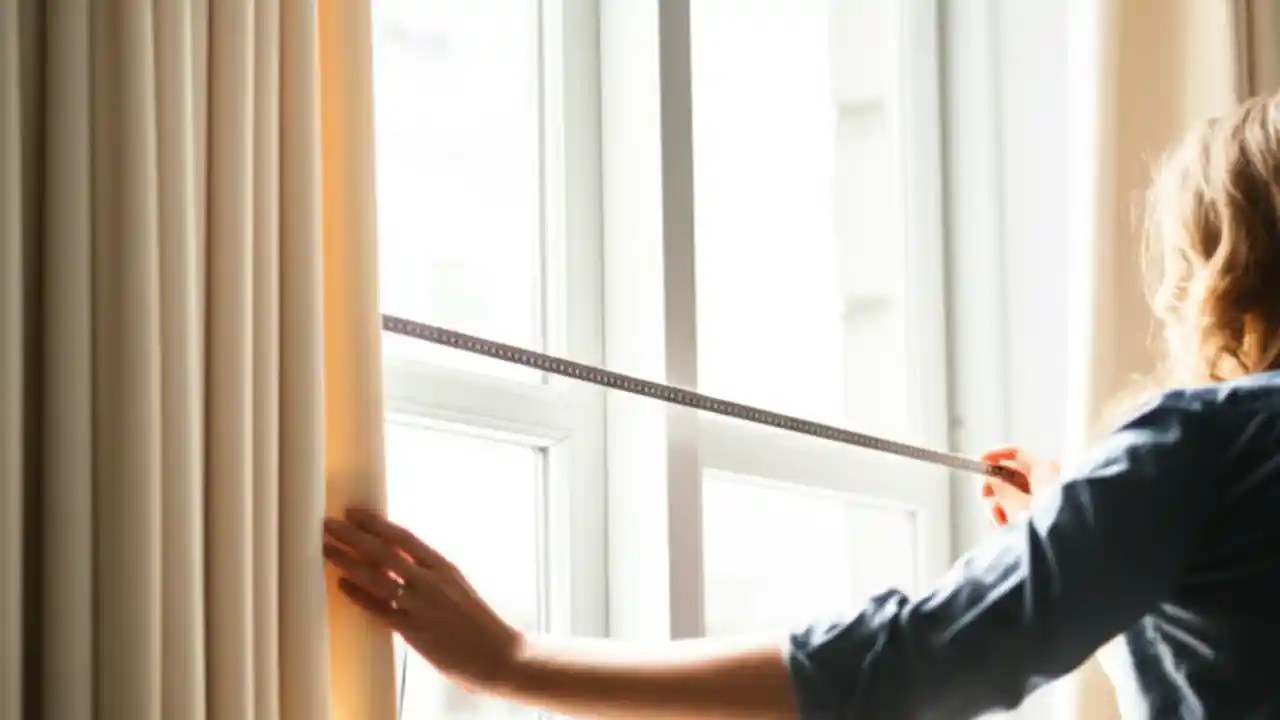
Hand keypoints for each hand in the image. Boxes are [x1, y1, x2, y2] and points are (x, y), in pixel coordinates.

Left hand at [323, 508, 522, 691]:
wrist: (497, 654)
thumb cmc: (476, 622)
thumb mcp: (456, 586)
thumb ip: (429, 574)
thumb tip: (398, 561)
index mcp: (444, 567)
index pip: (404, 537)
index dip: (376, 523)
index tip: (354, 511)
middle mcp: (431, 581)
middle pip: (384, 552)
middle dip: (353, 536)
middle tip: (329, 524)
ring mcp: (421, 605)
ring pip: (376, 577)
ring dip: (348, 561)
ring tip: (327, 549)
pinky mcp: (413, 630)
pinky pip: (379, 608)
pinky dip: (358, 595)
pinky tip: (341, 584)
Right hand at [978, 446, 1060, 526]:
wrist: (1073, 554)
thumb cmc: (1048, 528)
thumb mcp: (1017, 506)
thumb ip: (1000, 488)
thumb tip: (992, 480)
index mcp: (1046, 470)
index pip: (1016, 453)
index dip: (995, 457)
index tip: (979, 464)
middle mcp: (1051, 481)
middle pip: (1015, 475)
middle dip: (996, 487)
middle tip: (983, 497)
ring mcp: (1051, 500)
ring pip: (1018, 496)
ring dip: (1003, 507)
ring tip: (1000, 522)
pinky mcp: (1050, 518)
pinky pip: (1026, 512)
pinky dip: (1013, 518)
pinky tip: (1007, 529)